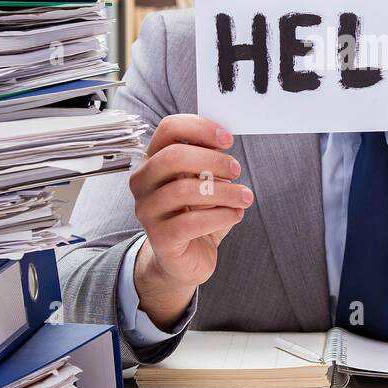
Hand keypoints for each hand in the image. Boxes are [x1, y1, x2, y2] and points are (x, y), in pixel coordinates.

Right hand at [129, 114, 252, 327]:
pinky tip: (235, 215)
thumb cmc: (198, 214)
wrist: (186, 259)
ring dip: (223, 191)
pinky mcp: (160, 237)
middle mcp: (143, 182)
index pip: (168, 129)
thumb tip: (224, 144)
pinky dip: (220, 216)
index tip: (227, 139)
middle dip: (212, 160)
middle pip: (172, 157)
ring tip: (244, 197)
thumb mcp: (204, 183)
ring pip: (183, 190)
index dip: (200, 128)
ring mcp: (147, 210)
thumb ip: (209, 162)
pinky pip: (191, 222)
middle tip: (236, 170)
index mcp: (154, 160)